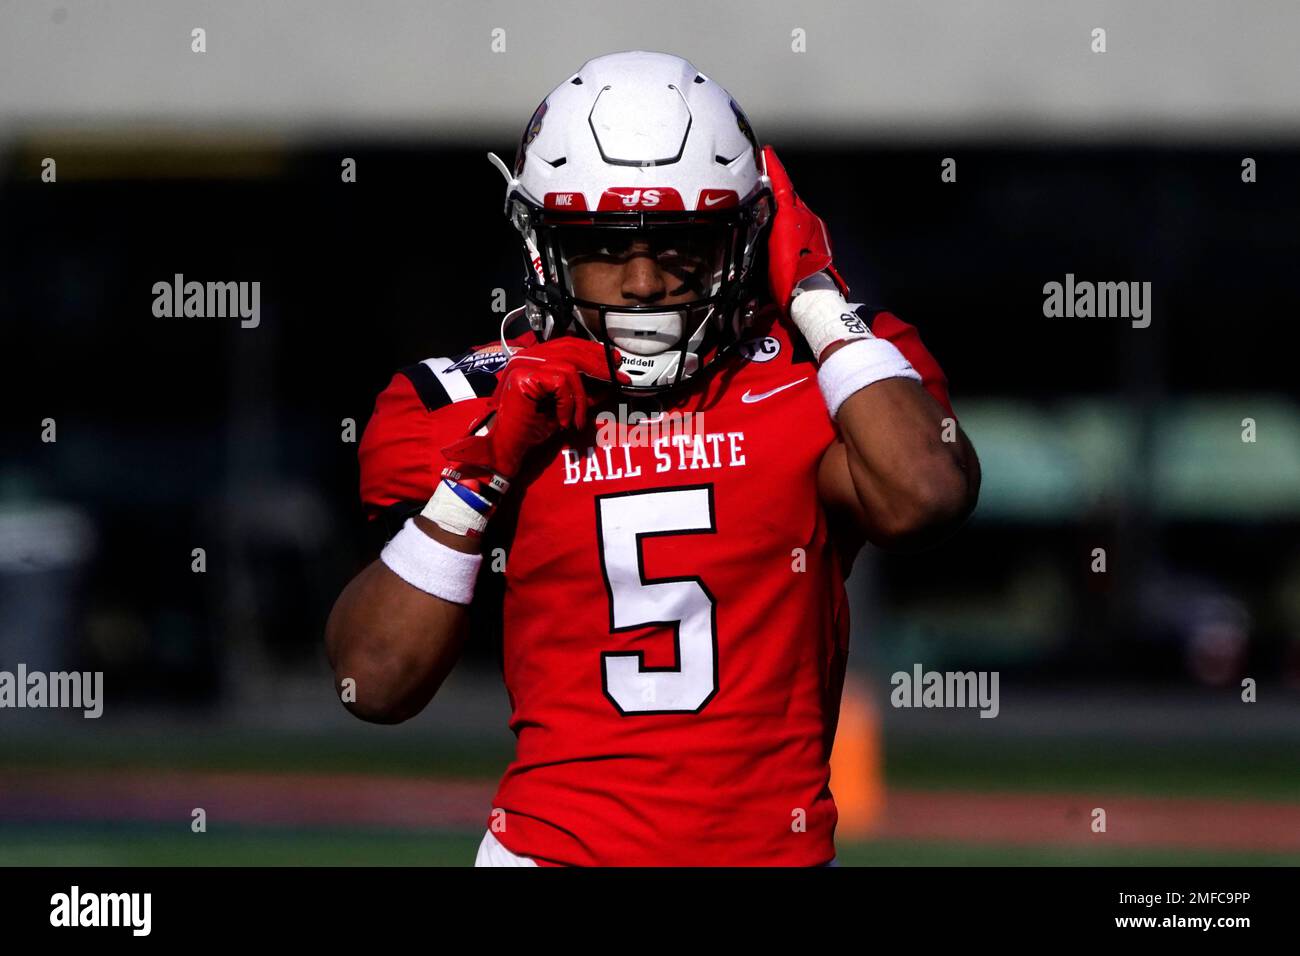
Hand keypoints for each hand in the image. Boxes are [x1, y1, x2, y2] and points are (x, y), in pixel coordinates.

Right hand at [441, 337, 629, 478]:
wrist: (511, 445)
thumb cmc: (534, 426)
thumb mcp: (567, 405)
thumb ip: (585, 391)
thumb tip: (609, 381)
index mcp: (537, 357)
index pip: (570, 344)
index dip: (594, 352)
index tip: (614, 362)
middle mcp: (528, 355)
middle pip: (572, 350)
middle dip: (599, 365)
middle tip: (617, 379)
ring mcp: (524, 363)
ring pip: (569, 368)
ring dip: (581, 397)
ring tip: (578, 419)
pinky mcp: (523, 375)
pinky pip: (560, 382)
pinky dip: (568, 404)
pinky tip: (564, 420)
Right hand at [762, 145, 848, 310]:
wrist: (811, 295)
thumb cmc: (789, 277)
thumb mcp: (772, 244)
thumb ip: (769, 220)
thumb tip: (766, 207)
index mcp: (793, 215)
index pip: (782, 184)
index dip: (773, 167)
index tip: (767, 153)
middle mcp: (807, 217)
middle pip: (790, 196)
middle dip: (777, 190)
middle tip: (763, 182)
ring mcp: (816, 228)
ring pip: (797, 211)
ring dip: (786, 210)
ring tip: (771, 213)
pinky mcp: (820, 240)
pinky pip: (805, 224)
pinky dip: (794, 224)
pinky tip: (786, 235)